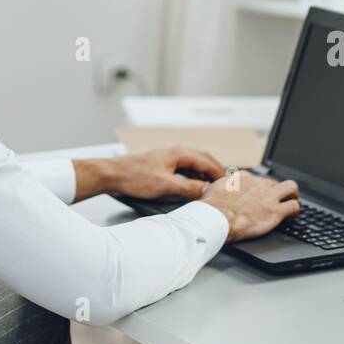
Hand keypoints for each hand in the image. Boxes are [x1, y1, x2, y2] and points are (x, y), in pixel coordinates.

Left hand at [87, 144, 226, 201]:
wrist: (112, 175)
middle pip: (203, 160)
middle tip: (226, 184)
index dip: (220, 173)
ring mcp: (167, 158)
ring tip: (213, 186)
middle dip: (215, 171)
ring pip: (193, 164)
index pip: (208, 161)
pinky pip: (183, 169)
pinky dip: (192, 176)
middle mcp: (175, 152)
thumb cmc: (134, 177)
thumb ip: (188, 188)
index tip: (231, 183)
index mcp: (179, 152)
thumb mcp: (165, 186)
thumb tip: (207, 191)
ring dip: (204, 174)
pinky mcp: (161, 165)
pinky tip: (193, 185)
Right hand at [200, 171, 299, 241]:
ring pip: (291, 188)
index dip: (254, 186)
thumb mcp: (212, 190)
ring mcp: (268, 197)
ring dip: (292, 195)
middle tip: (275, 199)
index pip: (253, 176)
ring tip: (290, 203)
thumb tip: (215, 190)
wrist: (216, 218)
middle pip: (274, 181)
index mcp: (241, 179)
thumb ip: (219, 188)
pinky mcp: (275, 211)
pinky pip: (294, 206)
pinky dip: (295, 212)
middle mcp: (257, 184)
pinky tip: (291, 217)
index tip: (253, 193)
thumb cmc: (210, 208)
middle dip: (277, 190)